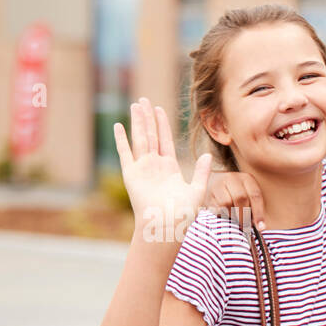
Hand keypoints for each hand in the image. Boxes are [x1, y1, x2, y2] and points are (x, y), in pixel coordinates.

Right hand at [114, 97, 210, 244]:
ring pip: (139, 139)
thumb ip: (202, 172)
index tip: (160, 109)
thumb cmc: (183, 214)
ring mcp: (142, 168)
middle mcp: (155, 166)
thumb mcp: (197, 191)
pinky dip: (121, 139)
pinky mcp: (131, 173)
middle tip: (145, 100)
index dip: (163, 125)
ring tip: (135, 105)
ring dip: (138, 122)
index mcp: (170, 168)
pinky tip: (118, 125)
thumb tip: (208, 155)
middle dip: (148, 118)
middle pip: (151, 135)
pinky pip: (124, 152)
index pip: (166, 140)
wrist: (166, 225)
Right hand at [206, 170, 265, 231]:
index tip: (260, 227)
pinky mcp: (207, 193)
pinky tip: (224, 217)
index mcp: (247, 178)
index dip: (259, 213)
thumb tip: (260, 226)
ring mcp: (218, 184)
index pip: (255, 196)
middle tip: (245, 226)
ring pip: (227, 203)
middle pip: (240, 198)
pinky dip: (222, 215)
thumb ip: (254, 208)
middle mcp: (232, 178)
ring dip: (232, 216)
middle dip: (244, 216)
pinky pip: (216, 207)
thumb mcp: (249, 195)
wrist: (213, 182)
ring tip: (234, 220)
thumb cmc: (237, 193)